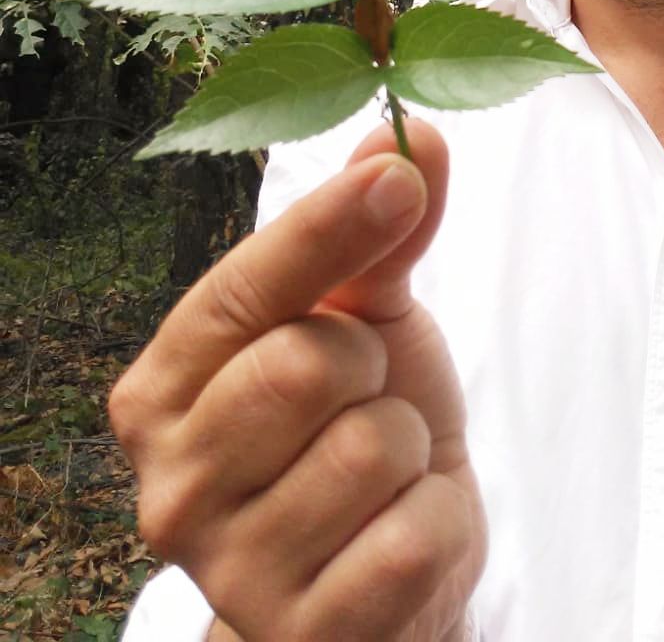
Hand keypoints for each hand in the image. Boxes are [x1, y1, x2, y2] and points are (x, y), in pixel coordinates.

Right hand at [110, 120, 485, 641]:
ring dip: (407, 449)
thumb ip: (378, 234)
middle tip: (364, 398)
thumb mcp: (367, 318)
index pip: (242, 289)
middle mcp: (170, 485)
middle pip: (306, 365)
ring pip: (369, 449)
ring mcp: (230, 573)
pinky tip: (396, 536)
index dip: (327, 225)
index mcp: (163, 391)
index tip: (396, 176)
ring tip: (381, 475)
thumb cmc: (359, 424)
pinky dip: (434, 521)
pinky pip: (409, 538)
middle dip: (371, 368)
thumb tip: (413, 138)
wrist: (393, 571)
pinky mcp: (301, 637)